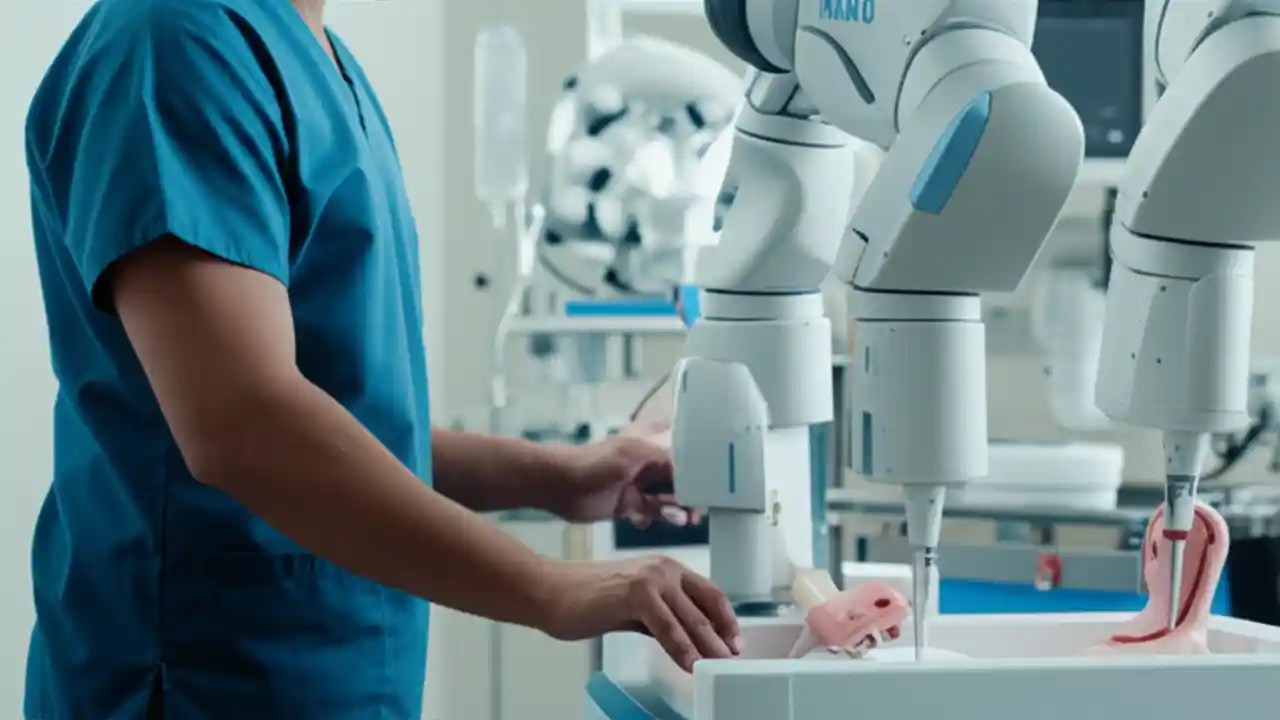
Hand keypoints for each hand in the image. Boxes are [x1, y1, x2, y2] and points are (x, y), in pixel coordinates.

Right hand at [538, 555, 740, 672]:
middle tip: (733, 662)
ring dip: (708, 648)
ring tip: (719, 668)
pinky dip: (682, 649)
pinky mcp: (636, 595)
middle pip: (706, 607)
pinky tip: (690, 665)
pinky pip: (668, 628)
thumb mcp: (634, 605)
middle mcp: (664, 569)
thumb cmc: (587, 599)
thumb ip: (661, 617)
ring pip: (691, 619)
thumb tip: (687, 641)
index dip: (725, 620)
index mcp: (666, 568)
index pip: (709, 593)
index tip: (734, 643)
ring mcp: (651, 580)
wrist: (550, 591)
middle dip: (722, 638)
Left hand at [548, 422, 699, 527]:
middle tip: (699, 509)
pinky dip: (659, 518)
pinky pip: (656, 512)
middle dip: (694, 494)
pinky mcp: (632, 503)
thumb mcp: (636, 454)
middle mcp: (652, 461)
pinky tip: (649, 521)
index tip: (718, 484)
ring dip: (678, 509)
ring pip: (672, 498)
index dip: (704, 467)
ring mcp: (642, 483)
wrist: (558, 485)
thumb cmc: (594, 462)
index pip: (690, 451)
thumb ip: (671, 459)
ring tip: (681, 518)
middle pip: (685, 478)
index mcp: (654, 440)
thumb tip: (703, 467)